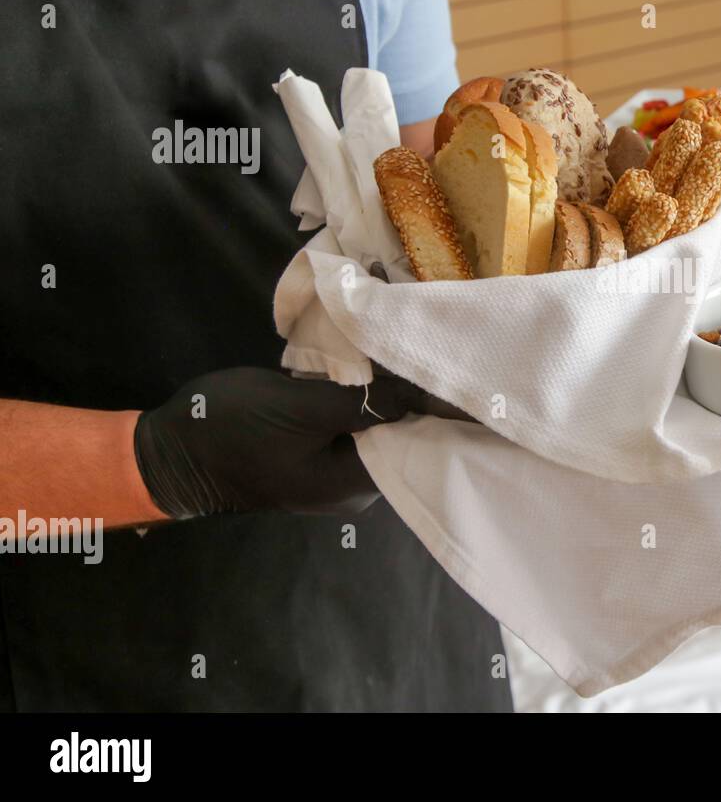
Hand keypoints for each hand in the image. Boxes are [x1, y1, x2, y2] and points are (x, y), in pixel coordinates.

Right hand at [134, 367, 422, 516]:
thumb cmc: (233, 431)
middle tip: (421, 340)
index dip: (433, 402)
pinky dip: (359, 396)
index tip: (444, 359)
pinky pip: (351, 424)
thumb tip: (420, 394)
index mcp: (354, 485)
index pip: (417, 443)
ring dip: (384, 389)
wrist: (168, 453)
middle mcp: (353, 487)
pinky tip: (369, 363)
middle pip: (400, 434)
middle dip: (409, 390)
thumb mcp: (299, 409)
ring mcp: (333, 471)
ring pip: (375, 426)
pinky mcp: (315, 452)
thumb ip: (362, 403)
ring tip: (400, 343)